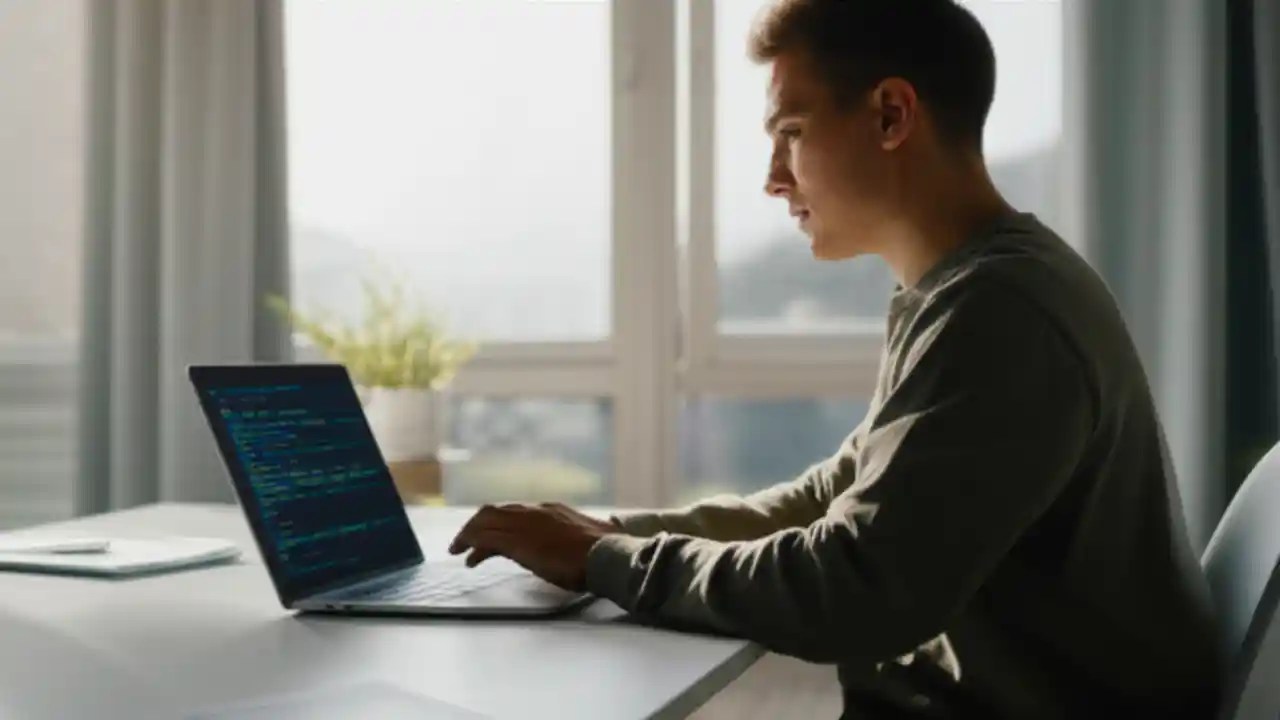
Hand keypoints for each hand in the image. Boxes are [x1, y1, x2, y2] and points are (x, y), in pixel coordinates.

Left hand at [448, 502, 618, 591]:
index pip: (515, 511)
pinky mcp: (516, 541)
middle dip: (476, 526)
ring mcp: (524, 524)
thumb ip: (578, 537)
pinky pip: (485, 539)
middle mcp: (534, 511)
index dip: (499, 521)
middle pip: (494, 512)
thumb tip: (590, 542)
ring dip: (468, 535)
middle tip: (464, 541)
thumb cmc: (604, 552)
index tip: (491, 534)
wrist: (606, 554)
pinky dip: (472, 546)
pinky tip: (467, 558)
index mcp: (551, 509)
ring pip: (485, 523)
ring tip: (458, 549)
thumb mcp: (589, 538)